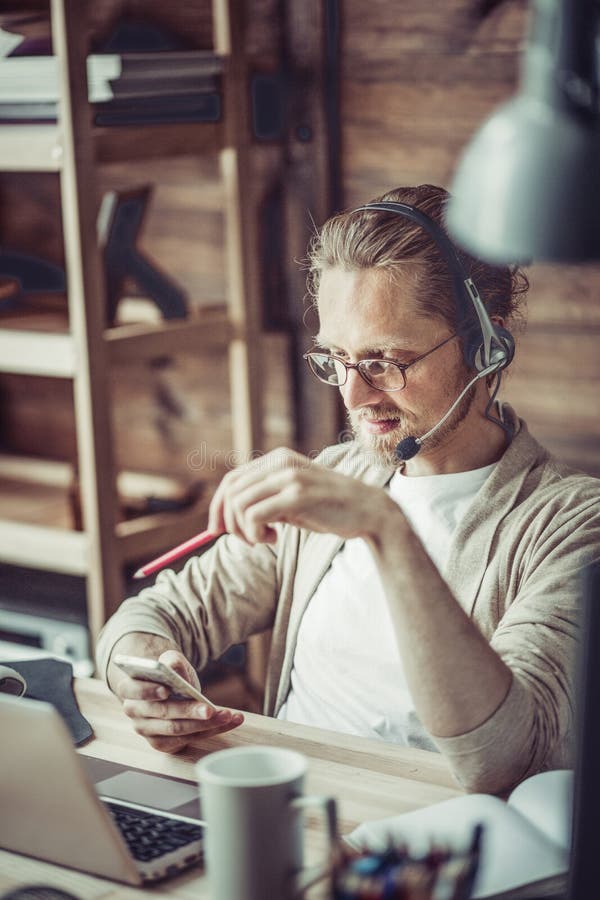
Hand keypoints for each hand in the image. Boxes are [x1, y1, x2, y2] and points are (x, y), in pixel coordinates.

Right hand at [112, 647, 243, 753]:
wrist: (170, 691)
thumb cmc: (168, 676)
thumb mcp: (171, 662)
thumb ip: (172, 662)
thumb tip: (174, 671)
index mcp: (129, 689)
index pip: (134, 690)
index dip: (149, 691)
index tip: (167, 690)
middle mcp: (135, 713)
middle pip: (163, 713)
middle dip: (189, 711)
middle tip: (210, 709)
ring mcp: (148, 731)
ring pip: (178, 730)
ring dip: (206, 724)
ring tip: (228, 715)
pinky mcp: (163, 744)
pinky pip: (189, 739)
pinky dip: (212, 731)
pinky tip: (229, 721)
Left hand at [207, 446, 394, 544]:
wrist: (368, 511)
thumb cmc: (328, 510)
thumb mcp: (292, 499)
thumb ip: (265, 500)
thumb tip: (225, 519)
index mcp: (277, 460)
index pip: (232, 479)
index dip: (218, 506)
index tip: (217, 531)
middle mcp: (280, 463)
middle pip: (231, 491)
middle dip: (228, 522)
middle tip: (246, 541)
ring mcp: (289, 477)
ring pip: (240, 504)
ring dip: (245, 530)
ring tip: (266, 539)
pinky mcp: (297, 495)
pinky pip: (255, 515)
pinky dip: (257, 533)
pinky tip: (275, 538)